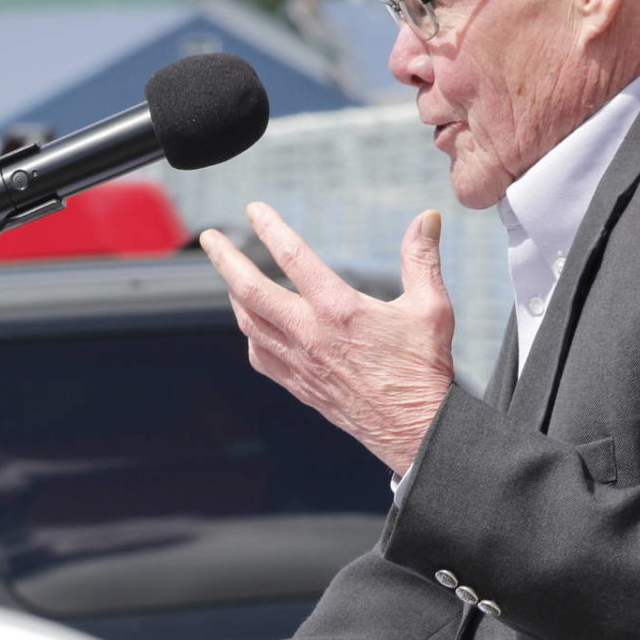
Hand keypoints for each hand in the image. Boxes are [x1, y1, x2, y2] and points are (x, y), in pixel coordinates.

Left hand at [203, 203, 455, 474]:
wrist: (414, 429)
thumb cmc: (423, 369)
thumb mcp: (430, 307)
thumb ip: (422, 258)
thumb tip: (428, 217)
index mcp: (338, 309)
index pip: (293, 256)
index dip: (270, 227)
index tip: (253, 209)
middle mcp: (309, 334)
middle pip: (250, 289)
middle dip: (225, 259)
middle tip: (210, 238)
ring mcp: (299, 362)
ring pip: (249, 322)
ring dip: (235, 294)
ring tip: (230, 275)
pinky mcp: (298, 385)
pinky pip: (260, 356)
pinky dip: (251, 335)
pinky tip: (254, 325)